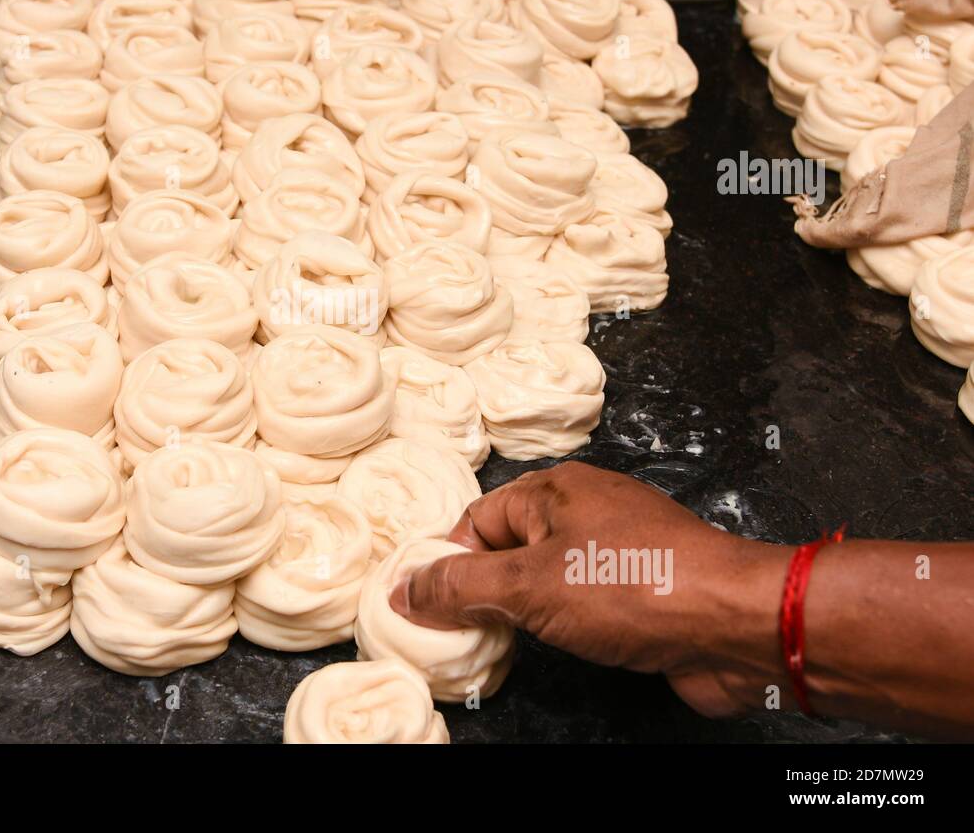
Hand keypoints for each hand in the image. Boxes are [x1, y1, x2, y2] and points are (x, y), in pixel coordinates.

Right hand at [389, 461, 788, 717]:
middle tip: (461, 636)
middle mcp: (585, 510)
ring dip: (523, 614)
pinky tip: (559, 651)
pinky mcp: (643, 588)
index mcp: (554, 490)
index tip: (429, 610)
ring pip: (547, 578)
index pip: (475, 522)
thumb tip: (404, 589)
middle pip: (508, 550)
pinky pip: (583, 601)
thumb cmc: (635, 586)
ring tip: (503, 647)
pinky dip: (562, 626)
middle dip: (483, 593)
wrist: (736, 624)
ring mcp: (618, 549)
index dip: (448, 566)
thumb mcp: (528, 585)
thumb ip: (459, 587)